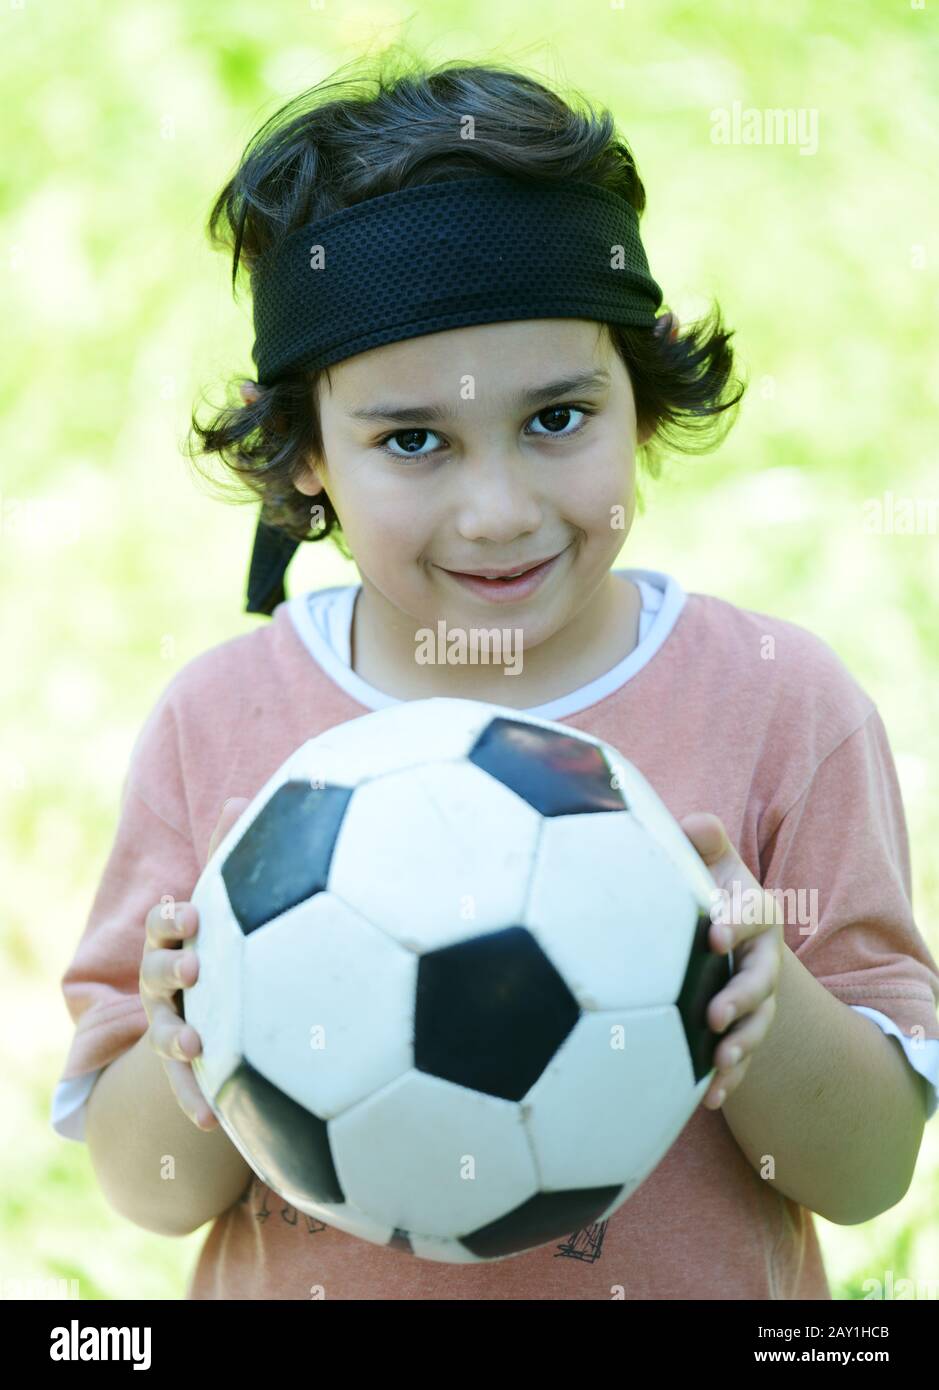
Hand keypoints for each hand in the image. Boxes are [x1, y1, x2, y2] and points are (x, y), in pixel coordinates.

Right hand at [138, 796, 250, 1129]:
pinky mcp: (188, 1061)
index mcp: (178, 937)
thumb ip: (232, 852)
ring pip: (164, 1029)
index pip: (165, 922)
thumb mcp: (228, 894)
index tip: (191, 914)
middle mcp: (167, 979)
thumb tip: (244, 795)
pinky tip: (214, 1122)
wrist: (210, 993)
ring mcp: (172, 1020)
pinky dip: (195, 1099)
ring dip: (176, 1037)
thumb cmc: (228, 931)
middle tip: (194, 966)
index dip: (174, 917)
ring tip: (195, 1046)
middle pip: (157, 972)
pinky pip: (187, 1084)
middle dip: (170, 968)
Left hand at [680, 812, 783, 1111]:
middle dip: (741, 998)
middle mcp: (762, 959)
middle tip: (715, 1014)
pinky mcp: (739, 1028)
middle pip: (760, 980)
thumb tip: (694, 823)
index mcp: (755, 914)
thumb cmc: (708, 887)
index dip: (734, 923)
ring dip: (740, 1046)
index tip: (711, 932)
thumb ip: (705, 841)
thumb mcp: (710, 861)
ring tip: (720, 1063)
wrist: (720, 928)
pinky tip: (709, 1096)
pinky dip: (728, 1078)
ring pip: (756, 1025)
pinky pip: (739, 1056)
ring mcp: (754, 998)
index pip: (749, 916)